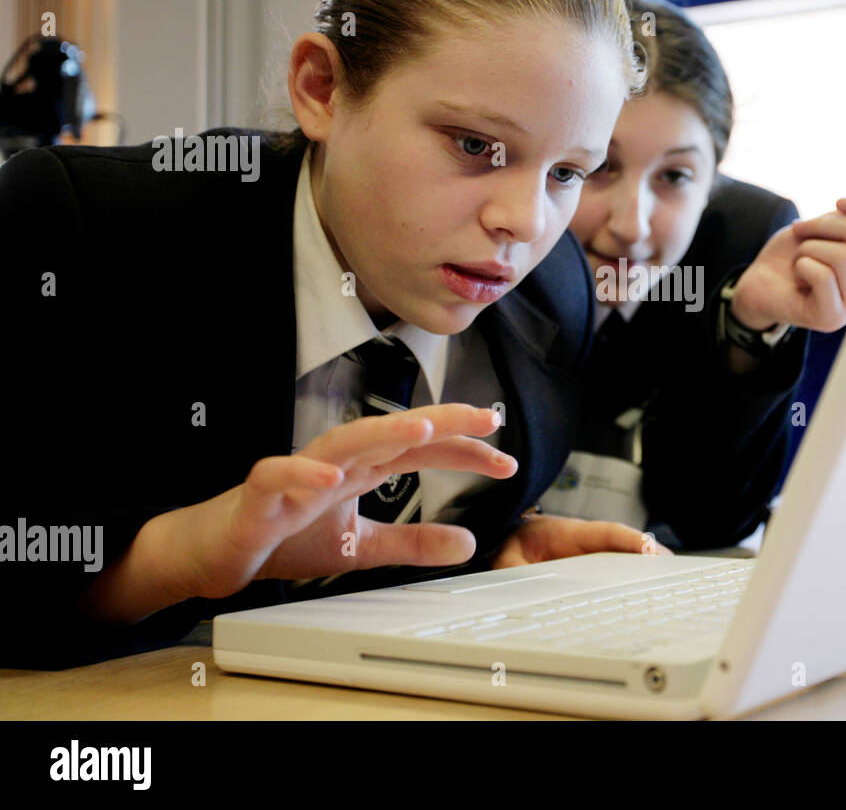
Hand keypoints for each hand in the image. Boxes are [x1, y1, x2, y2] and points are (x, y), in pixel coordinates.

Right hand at [166, 404, 515, 598]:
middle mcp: (335, 462)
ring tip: (422, 428)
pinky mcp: (259, 496)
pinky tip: (331, 476)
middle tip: (487, 418)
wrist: (216, 551)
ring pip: (343, 443)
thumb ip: (413, 543)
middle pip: (392, 432)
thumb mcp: (362, 546)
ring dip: (381, 432)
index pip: (421, 450)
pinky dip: (302, 472)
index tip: (507, 460)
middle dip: (441, 421)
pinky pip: (278, 475)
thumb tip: (469, 543)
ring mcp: (297, 474)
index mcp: (361, 469)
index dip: (464, 451)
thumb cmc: (284, 536)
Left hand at [492, 514, 673, 568]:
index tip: (648, 549)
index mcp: (566, 533)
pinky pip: (617, 566)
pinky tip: (648, 587)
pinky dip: (634, 574)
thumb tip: (520, 584)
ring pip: (623, 555)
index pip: (605, 532)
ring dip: (645, 564)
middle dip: (648, 553)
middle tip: (670, 568)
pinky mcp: (592, 565)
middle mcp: (585, 541)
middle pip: (622, 544)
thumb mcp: (505, 558)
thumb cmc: (510, 545)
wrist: (506, 538)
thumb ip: (512, 570)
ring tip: (668, 579)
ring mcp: (591, 552)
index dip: (629, 539)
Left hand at [729, 196, 845, 333]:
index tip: (840, 202)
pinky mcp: (832, 319)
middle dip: (822, 224)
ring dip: (809, 248)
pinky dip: (802, 265)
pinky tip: (798, 277)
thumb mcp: (827, 226)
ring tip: (801, 260)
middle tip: (800, 230)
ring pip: (842, 255)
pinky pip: (823, 276)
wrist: (757, 282)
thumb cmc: (793, 254)